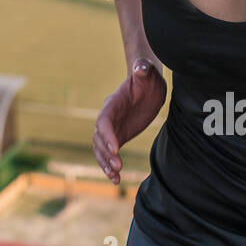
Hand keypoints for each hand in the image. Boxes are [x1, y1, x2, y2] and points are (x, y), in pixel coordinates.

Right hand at [93, 57, 166, 184]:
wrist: (147, 83)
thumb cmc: (147, 76)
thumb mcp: (147, 73)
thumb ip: (142, 70)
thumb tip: (140, 67)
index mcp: (112, 103)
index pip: (104, 121)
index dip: (107, 135)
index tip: (115, 148)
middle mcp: (108, 117)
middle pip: (99, 138)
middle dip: (106, 153)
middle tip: (119, 166)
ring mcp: (112, 128)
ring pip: (100, 149)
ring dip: (105, 163)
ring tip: (115, 176)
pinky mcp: (119, 136)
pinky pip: (109, 153)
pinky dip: (110, 166)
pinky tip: (116, 178)